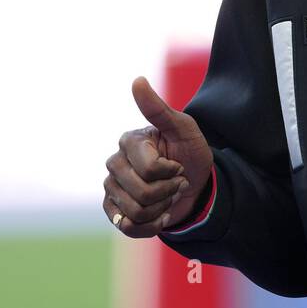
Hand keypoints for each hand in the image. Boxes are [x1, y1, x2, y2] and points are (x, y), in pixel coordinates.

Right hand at [103, 75, 214, 237]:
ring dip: (162, 208)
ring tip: (166, 196)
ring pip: (137, 212)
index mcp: (129, 141)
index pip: (150, 169)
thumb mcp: (184, 129)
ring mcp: (111, 187)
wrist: (196, 186)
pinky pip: (128, 227)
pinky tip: (159, 214)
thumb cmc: (190, 154)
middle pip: (142, 193)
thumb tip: (137, 80)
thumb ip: (159, 109)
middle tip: (175, 182)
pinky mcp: (113, 210)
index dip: (172, 172)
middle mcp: (114, 163)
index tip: (178, 164)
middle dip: (168, 192)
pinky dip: (152, 225)